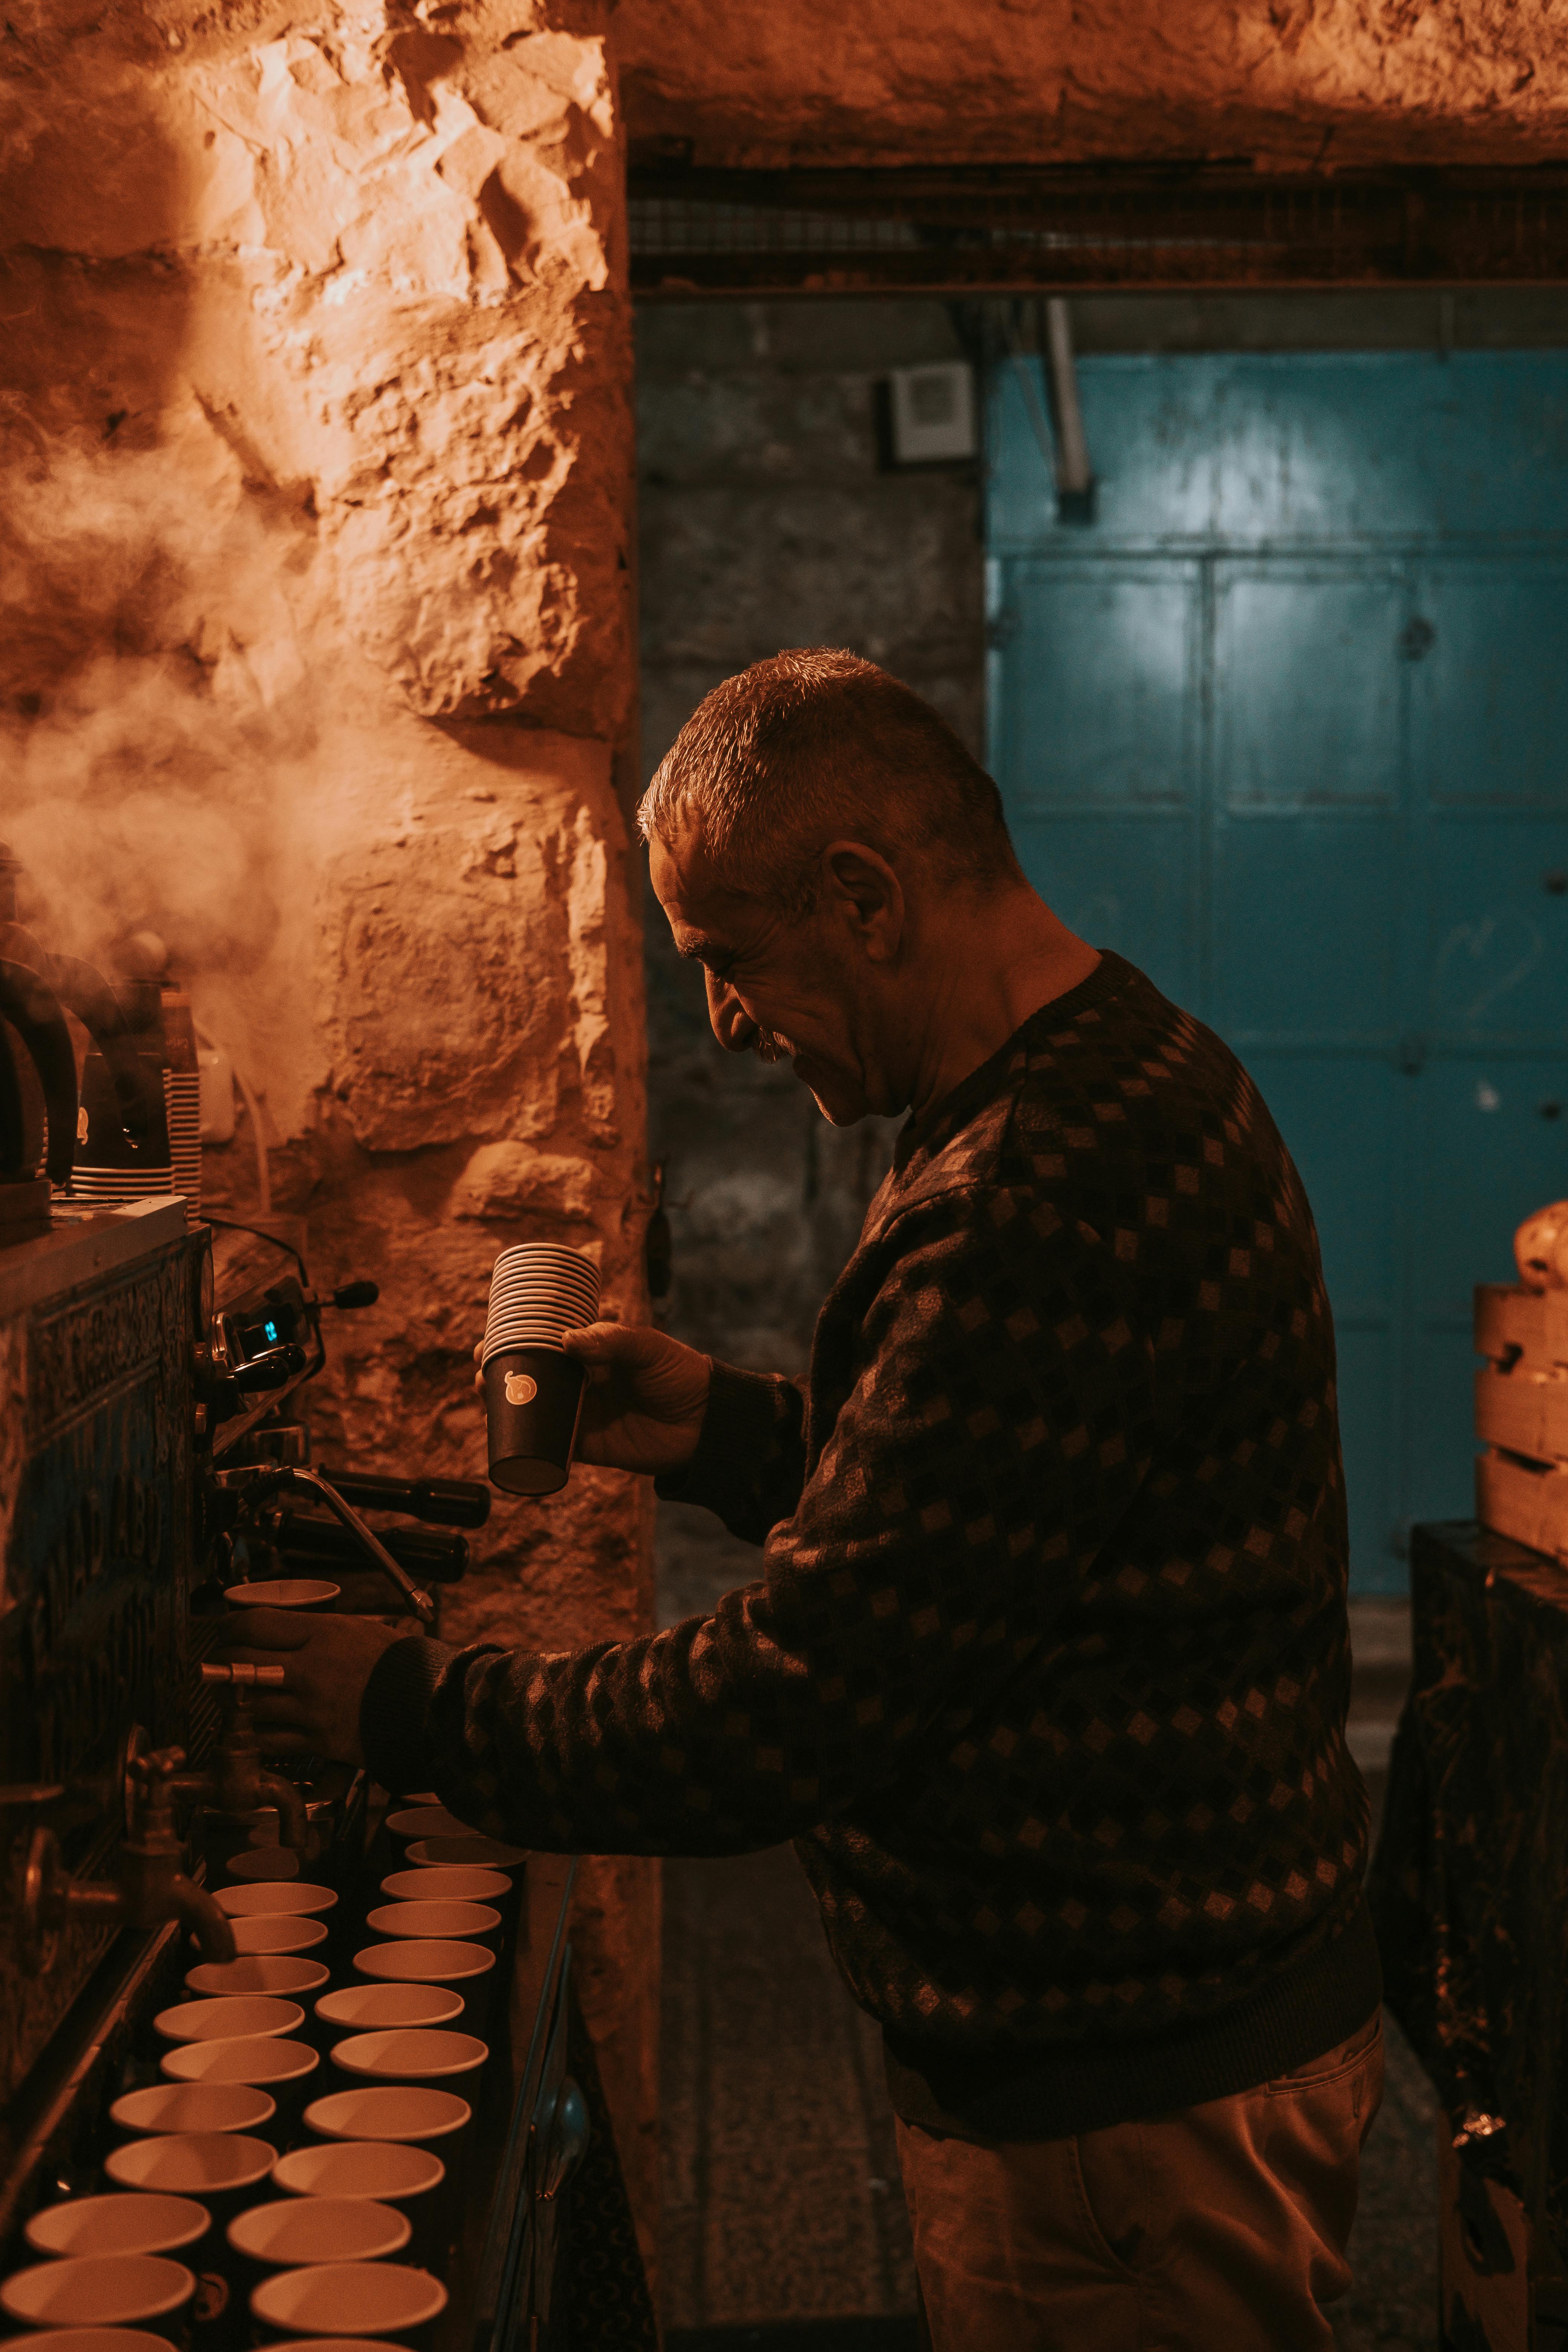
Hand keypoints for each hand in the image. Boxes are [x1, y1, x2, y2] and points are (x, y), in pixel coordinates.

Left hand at [219, 1609, 403, 1765]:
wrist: (426, 1705)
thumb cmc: (397, 1663)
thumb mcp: (357, 1630)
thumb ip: (316, 1632)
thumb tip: (280, 1632)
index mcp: (322, 1634)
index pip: (253, 1625)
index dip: (228, 1626)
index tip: (224, 1629)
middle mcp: (309, 1670)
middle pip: (240, 1662)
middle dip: (220, 1660)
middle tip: (218, 1660)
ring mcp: (309, 1708)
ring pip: (247, 1702)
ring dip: (232, 1698)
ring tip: (231, 1693)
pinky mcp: (316, 1741)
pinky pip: (268, 1739)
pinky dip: (255, 1732)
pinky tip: (254, 1724)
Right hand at [473, 1320, 709, 1474]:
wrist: (707, 1421)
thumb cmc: (681, 1375)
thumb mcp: (648, 1347)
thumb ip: (611, 1341)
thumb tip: (567, 1338)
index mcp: (595, 1354)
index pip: (548, 1343)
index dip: (519, 1339)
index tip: (492, 1334)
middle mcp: (583, 1383)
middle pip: (533, 1376)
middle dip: (502, 1370)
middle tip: (480, 1364)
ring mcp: (584, 1415)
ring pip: (535, 1409)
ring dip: (505, 1403)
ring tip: (482, 1391)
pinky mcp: (589, 1447)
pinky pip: (551, 1446)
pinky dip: (528, 1442)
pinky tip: (504, 1434)